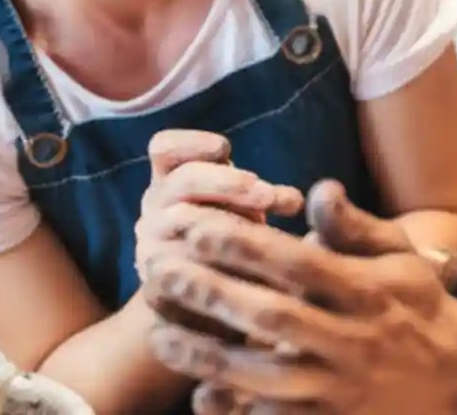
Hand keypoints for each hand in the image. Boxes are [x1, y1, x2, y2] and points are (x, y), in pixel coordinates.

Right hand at [135, 130, 303, 339]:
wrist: (200, 314)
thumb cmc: (233, 246)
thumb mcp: (241, 213)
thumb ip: (262, 198)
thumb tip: (305, 198)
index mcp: (169, 184)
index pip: (164, 148)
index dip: (191, 143)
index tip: (225, 148)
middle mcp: (155, 212)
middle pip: (180, 183)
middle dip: (227, 184)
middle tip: (269, 196)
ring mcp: (152, 250)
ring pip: (180, 222)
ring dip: (226, 223)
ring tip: (267, 237)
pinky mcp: (157, 289)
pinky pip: (177, 274)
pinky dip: (213, 271)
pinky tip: (249, 279)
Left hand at [142, 180, 456, 413]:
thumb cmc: (420, 306)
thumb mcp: (400, 257)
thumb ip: (355, 225)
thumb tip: (318, 188)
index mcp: (368, 290)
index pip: (297, 263)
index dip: (243, 245)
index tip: (195, 226)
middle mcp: (353, 340)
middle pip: (270, 316)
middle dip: (209, 293)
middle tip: (158, 270)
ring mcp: (340, 389)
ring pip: (263, 375)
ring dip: (206, 354)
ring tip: (158, 333)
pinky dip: (234, 409)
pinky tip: (197, 392)